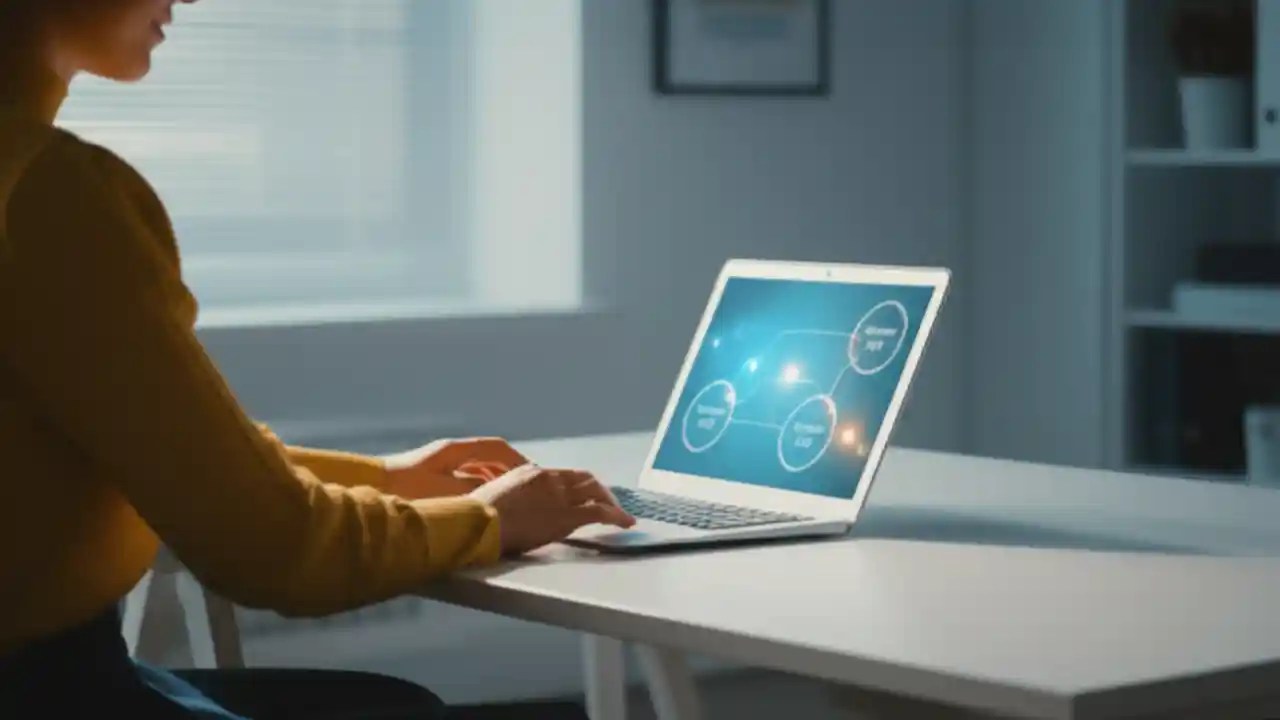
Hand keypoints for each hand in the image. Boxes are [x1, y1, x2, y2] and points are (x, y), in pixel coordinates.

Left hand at [383, 437, 528, 499]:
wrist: (369, 488)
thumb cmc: (407, 489)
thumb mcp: (447, 491)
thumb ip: (476, 491)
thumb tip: (500, 492)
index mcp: (456, 450)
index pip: (497, 449)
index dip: (518, 460)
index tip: (534, 474)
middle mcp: (448, 453)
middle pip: (488, 459)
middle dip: (509, 472)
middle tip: (526, 489)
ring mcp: (437, 465)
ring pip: (475, 471)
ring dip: (493, 481)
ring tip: (508, 499)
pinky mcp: (426, 479)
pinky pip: (462, 481)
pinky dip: (476, 489)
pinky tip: (480, 506)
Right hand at [470, 464, 635, 555]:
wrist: (479, 523)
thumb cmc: (477, 516)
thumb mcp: (495, 496)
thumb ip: (512, 495)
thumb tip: (515, 504)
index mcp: (532, 474)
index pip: (564, 476)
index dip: (579, 485)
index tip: (585, 494)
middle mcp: (550, 480)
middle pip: (585, 479)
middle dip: (600, 491)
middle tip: (608, 503)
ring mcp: (560, 496)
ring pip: (597, 493)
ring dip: (612, 503)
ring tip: (621, 514)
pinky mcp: (568, 516)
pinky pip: (601, 513)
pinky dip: (617, 517)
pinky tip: (625, 523)